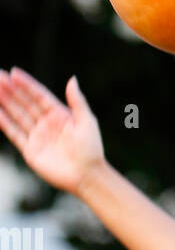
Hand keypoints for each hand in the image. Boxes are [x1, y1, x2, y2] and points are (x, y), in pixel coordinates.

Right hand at [0, 67, 104, 195]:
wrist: (87, 176)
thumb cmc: (91, 149)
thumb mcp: (87, 121)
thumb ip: (77, 101)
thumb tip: (72, 79)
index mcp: (60, 115)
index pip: (39, 96)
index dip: (27, 84)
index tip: (14, 72)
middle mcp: (47, 124)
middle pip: (25, 103)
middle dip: (11, 90)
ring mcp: (37, 137)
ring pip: (17, 115)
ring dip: (5, 103)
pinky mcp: (30, 151)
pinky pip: (15, 134)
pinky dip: (5, 123)